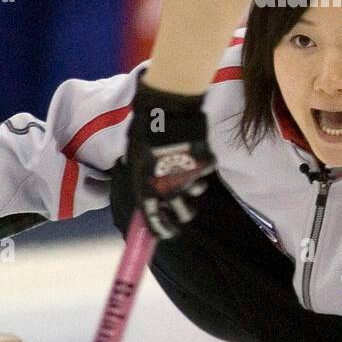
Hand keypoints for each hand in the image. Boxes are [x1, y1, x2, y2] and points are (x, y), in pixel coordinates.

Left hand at [126, 77, 215, 238]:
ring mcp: (190, 177)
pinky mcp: (206, 164)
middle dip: (183, 211)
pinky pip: (205, 172)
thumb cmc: (145, 130)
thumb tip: (143, 183)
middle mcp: (170, 187)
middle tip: (182, 203)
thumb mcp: (134, 156)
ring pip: (197, 193)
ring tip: (185, 166)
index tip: (169, 233)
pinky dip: (202, 166)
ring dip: (192, 185)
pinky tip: (194, 150)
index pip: (155, 221)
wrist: (168, 107)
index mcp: (147, 187)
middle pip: (184, 214)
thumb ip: (141, 175)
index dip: (163, 230)